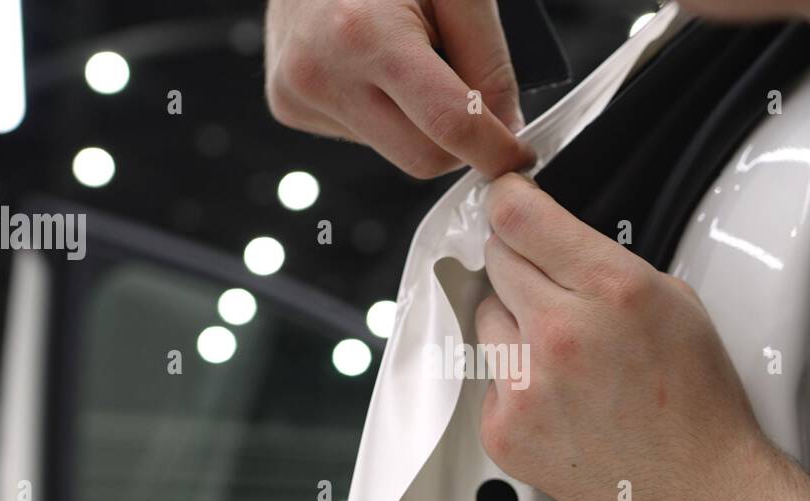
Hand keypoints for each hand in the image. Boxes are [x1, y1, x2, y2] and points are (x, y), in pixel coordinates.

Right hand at [264, 0, 534, 178]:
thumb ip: (489, 60)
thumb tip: (506, 127)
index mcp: (364, 33)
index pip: (449, 125)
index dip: (496, 150)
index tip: (520, 156)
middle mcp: (321, 71)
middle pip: (423, 158)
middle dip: (460, 142)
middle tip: (474, 101)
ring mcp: (298, 94)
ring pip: (394, 152)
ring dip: (420, 125)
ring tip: (408, 61)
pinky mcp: (289, 106)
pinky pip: (364, 137)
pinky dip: (386, 115)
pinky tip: (374, 68)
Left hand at [476, 174, 769, 500]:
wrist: (695, 488)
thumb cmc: (692, 403)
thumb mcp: (672, 301)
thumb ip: (603, 260)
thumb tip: (550, 236)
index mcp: (611, 290)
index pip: (518, 216)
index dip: (508, 202)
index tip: (505, 202)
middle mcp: (561, 336)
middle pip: (496, 261)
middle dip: (523, 269)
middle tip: (558, 297)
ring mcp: (526, 387)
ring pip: (485, 319)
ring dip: (515, 327)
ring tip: (566, 359)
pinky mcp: (503, 429)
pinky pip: (487, 377)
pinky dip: (513, 382)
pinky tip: (558, 399)